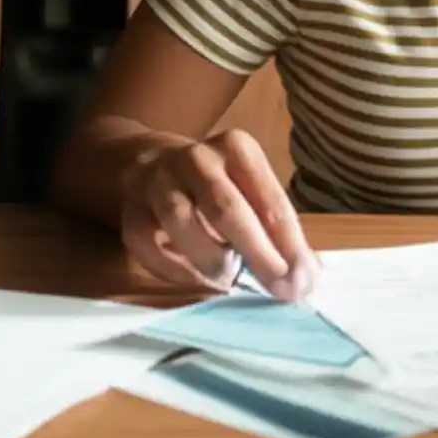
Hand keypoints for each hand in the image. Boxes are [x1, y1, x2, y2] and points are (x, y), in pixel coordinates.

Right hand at [121, 128, 318, 301]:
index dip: (288, 243)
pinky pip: (147, 244)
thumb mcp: (253, 192)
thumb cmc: (220, 184)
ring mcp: (158, 182)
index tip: (302, 279)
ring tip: (230, 279)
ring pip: (180, 220)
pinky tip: (199, 281)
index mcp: (238, 149)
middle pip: (226, 207)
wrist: (152, 161)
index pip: (270, 199)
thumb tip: (306, 277)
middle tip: (278, 288)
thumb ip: (278, 232)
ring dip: (210, 257)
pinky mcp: (130, 209)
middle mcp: (197, 159)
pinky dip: (175, 269)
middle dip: (257, 252)